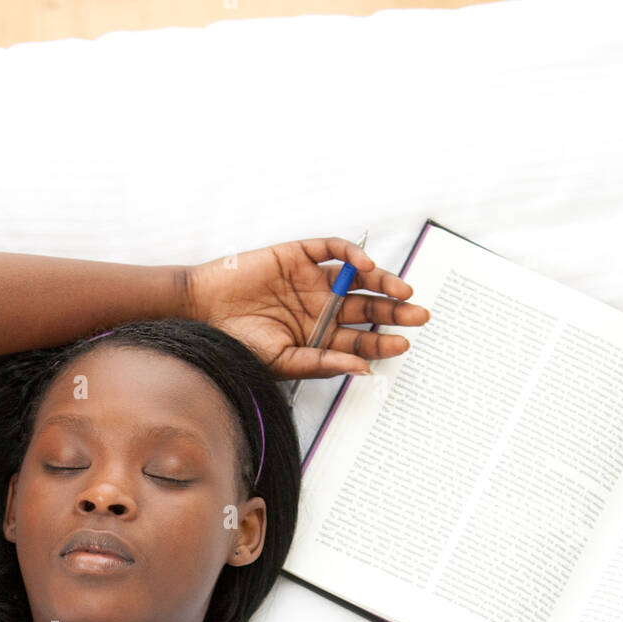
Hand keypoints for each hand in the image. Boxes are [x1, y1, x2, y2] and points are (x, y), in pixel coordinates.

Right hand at [185, 237, 429, 379]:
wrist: (202, 310)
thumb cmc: (237, 342)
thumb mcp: (283, 362)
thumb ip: (322, 364)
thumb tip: (363, 369)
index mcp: (318, 338)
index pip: (360, 340)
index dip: (383, 342)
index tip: (403, 345)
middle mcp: (321, 308)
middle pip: (368, 309)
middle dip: (395, 312)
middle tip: (420, 315)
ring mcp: (312, 280)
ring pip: (358, 278)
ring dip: (383, 283)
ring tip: (401, 291)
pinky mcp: (300, 255)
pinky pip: (334, 250)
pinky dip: (353, 255)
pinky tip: (366, 266)